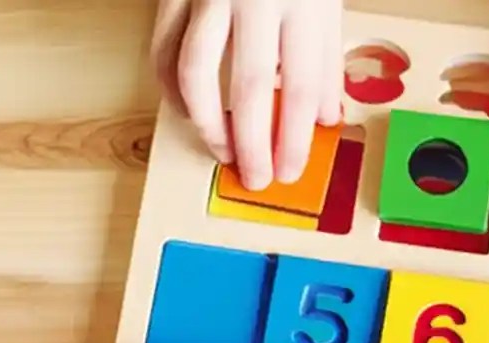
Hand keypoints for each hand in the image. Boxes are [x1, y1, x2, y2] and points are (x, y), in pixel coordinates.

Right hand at [151, 0, 343, 189]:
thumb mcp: (324, 3)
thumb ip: (325, 57)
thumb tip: (324, 118)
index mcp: (301, 4)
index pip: (300, 87)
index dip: (294, 139)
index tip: (288, 171)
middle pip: (250, 88)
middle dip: (252, 145)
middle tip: (256, 178)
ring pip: (196, 73)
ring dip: (207, 124)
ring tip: (222, 152)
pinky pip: (164, 48)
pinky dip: (172, 88)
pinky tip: (190, 113)